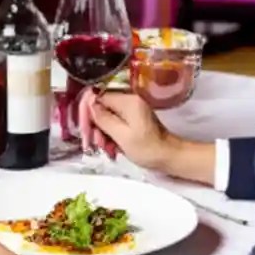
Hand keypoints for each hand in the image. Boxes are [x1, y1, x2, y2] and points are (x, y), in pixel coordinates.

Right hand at [89, 92, 214, 183]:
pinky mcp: (133, 118)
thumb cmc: (147, 148)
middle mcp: (129, 100)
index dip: (87, 113)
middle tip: (94, 144)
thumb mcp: (122, 136)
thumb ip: (104, 119)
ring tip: (105, 149)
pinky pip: (115, 122)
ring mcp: (132, 109)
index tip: (85, 131)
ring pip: (106, 116)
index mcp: (127, 101)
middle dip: (95, 125)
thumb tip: (89, 104)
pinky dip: (110, 134)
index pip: (98, 97)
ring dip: (102, 133)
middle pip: (101, 107)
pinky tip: (112, 148)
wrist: (170, 157)